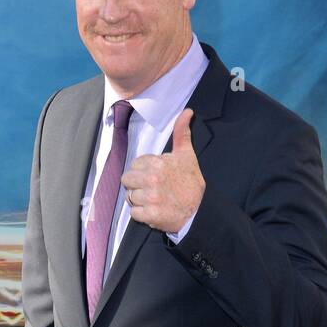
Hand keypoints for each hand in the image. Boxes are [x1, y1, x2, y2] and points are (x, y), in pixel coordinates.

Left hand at [120, 108, 204, 233]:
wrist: (200, 208)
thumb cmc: (191, 181)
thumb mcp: (187, 154)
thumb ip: (181, 133)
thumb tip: (187, 111)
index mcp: (157, 163)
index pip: (134, 165)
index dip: (142, 171)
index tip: (155, 176)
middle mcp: (152, 179)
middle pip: (127, 180)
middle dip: (136, 185)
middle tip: (151, 189)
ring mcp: (151, 198)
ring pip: (130, 197)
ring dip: (139, 201)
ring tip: (154, 200)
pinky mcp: (151, 215)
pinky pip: (134, 214)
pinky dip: (142, 215)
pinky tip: (153, 211)